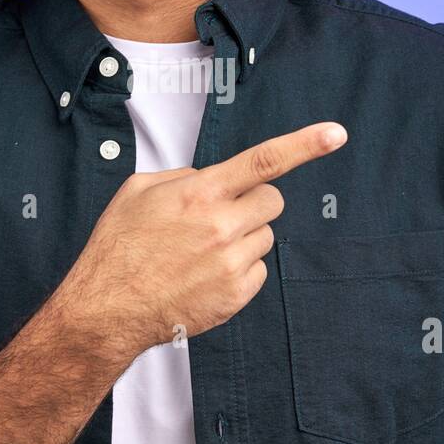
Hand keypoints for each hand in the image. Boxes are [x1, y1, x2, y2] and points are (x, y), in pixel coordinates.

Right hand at [54, 122, 347, 356]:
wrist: (108, 309)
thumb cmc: (119, 248)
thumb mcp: (138, 191)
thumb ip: (182, 176)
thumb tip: (209, 178)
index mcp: (200, 193)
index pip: (263, 160)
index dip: (304, 144)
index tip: (335, 134)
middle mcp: (222, 226)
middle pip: (272, 200)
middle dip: (254, 203)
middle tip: (221, 216)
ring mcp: (232, 263)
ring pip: (265, 236)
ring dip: (243, 238)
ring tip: (201, 252)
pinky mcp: (236, 295)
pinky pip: (258, 270)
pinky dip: (239, 270)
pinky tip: (205, 275)